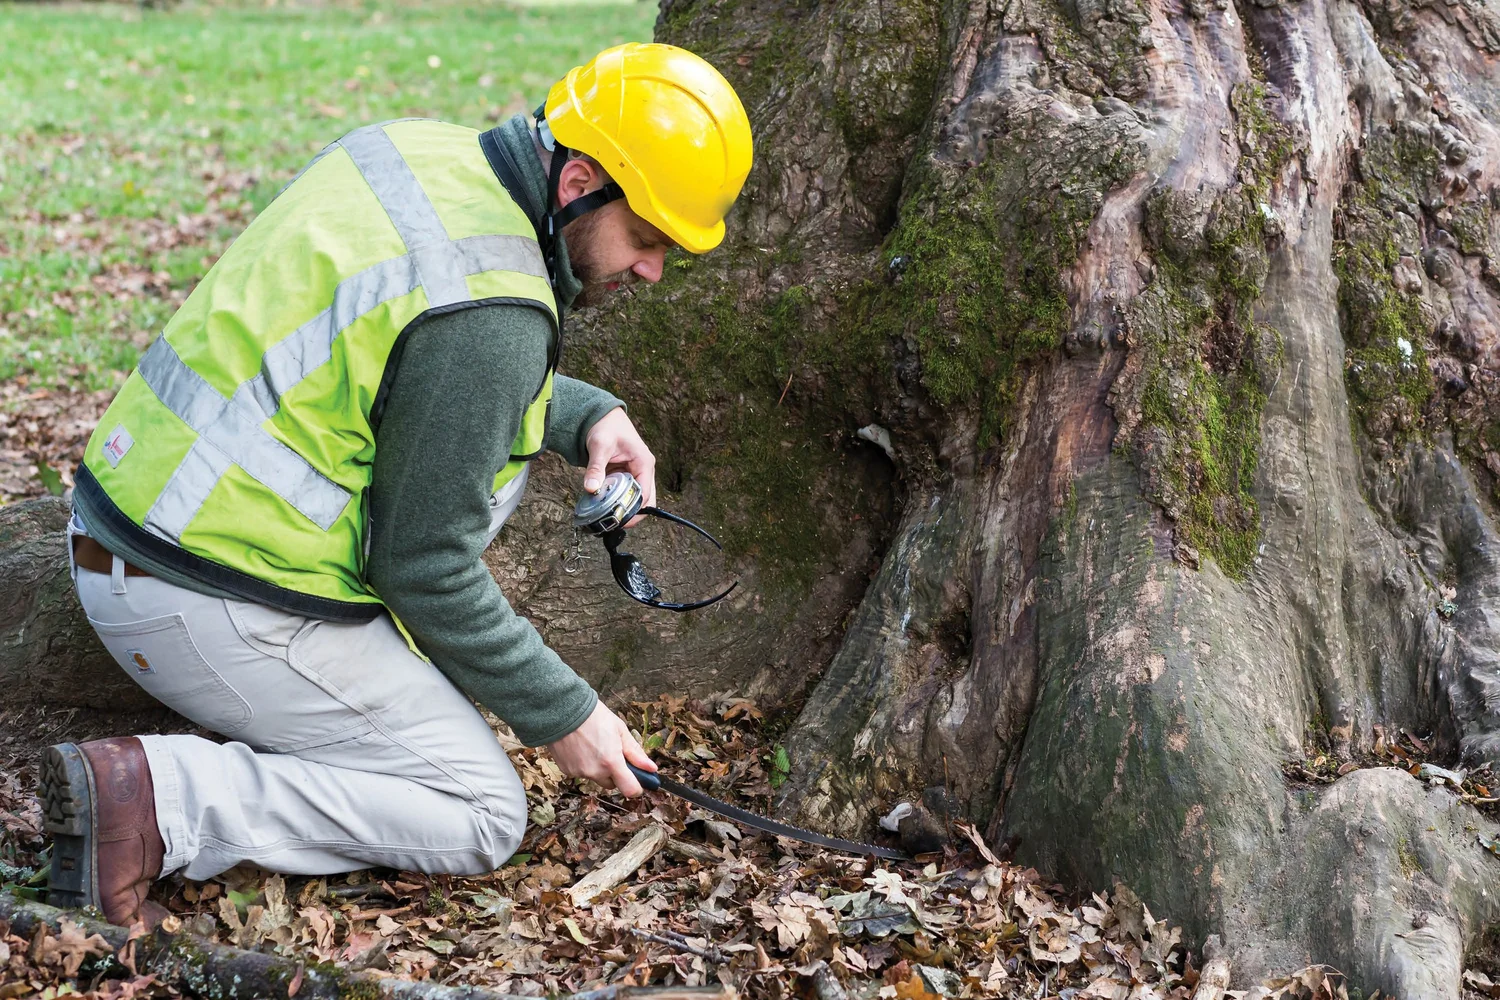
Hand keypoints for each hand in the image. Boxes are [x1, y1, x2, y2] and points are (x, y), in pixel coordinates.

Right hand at [545, 700, 656, 795]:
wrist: (563, 710)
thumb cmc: (593, 716)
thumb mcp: (619, 730)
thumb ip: (635, 752)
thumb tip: (651, 768)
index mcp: (611, 762)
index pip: (629, 789)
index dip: (636, 787)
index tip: (638, 781)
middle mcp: (595, 771)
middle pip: (612, 784)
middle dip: (615, 773)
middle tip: (612, 753)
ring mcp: (579, 772)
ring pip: (596, 778)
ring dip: (598, 768)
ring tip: (593, 746)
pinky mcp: (567, 770)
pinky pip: (581, 773)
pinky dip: (584, 764)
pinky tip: (580, 748)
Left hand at [583, 407, 654, 526]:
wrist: (601, 416)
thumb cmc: (606, 426)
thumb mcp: (600, 446)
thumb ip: (595, 468)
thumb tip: (591, 488)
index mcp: (644, 463)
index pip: (646, 494)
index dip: (635, 510)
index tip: (620, 519)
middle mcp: (644, 470)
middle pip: (646, 501)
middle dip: (632, 513)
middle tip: (614, 522)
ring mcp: (636, 474)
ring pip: (636, 499)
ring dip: (624, 508)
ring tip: (607, 516)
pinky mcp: (626, 476)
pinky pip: (625, 494)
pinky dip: (617, 501)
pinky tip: (604, 505)